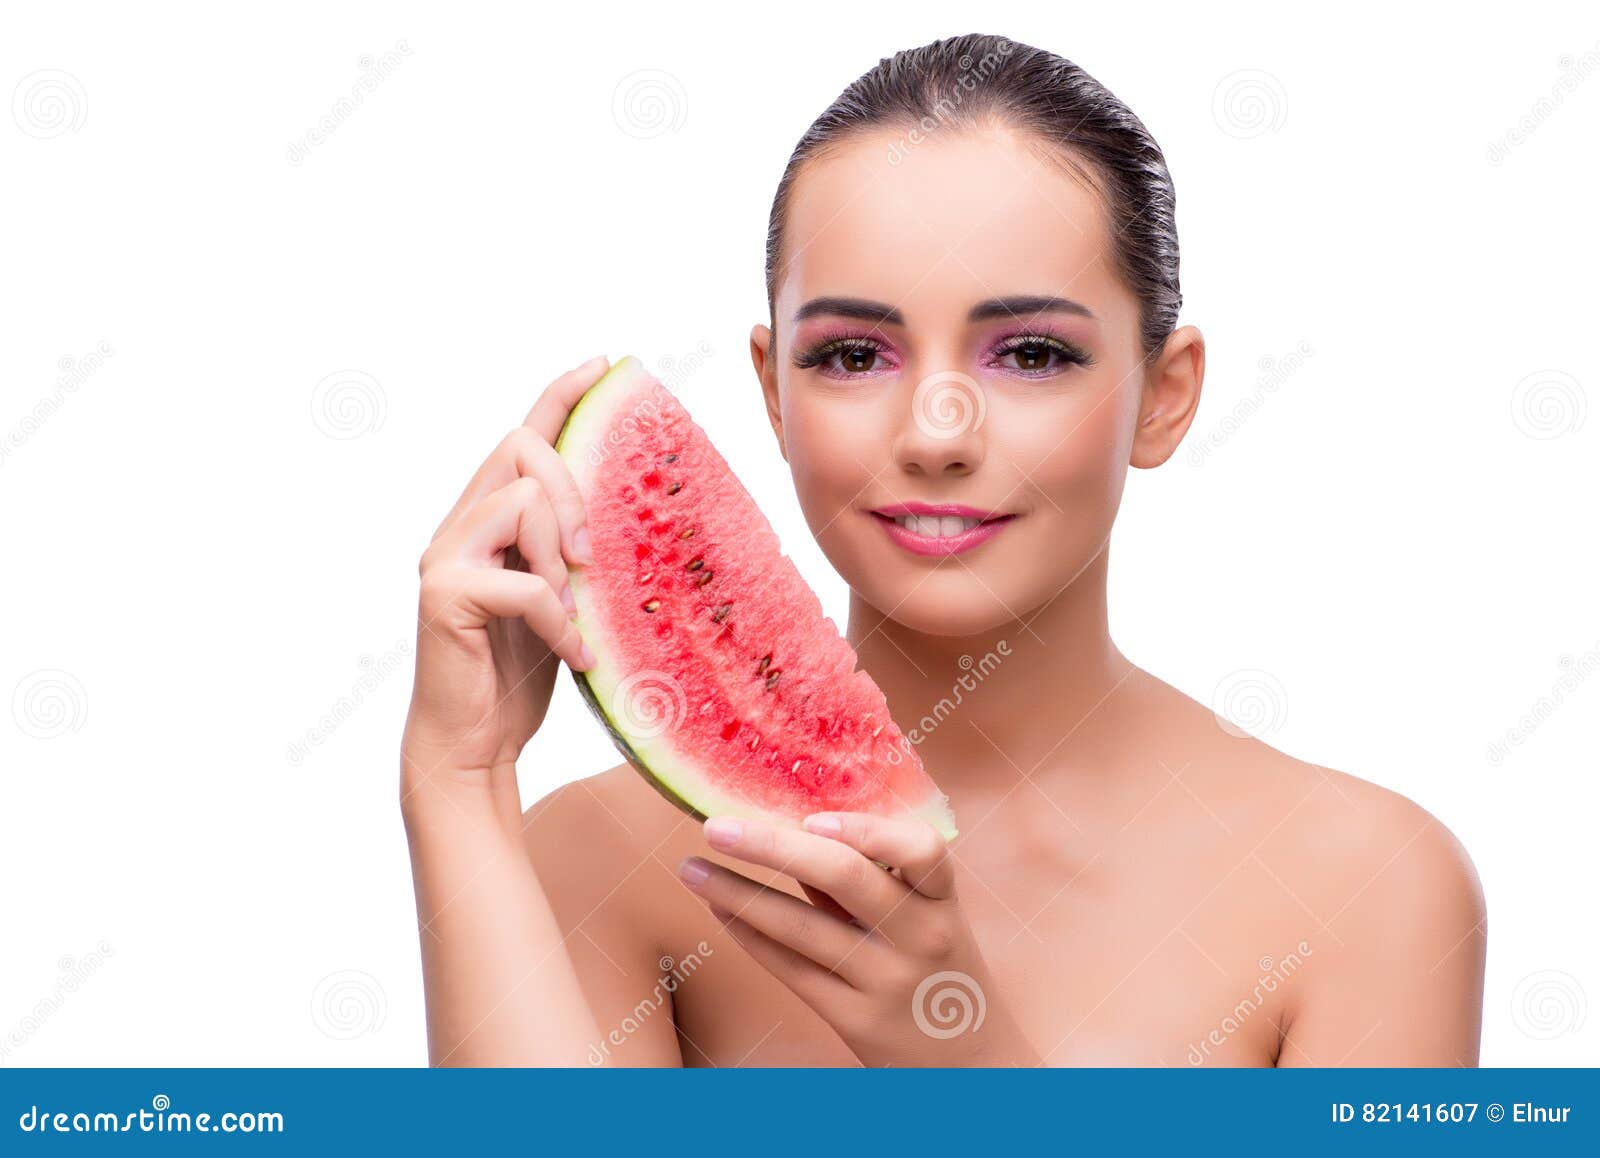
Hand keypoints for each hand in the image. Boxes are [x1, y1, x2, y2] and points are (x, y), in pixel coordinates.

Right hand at [402, 355, 607, 819]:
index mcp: (488, 521)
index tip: (604, 362)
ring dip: (563, 554)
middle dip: (573, 490)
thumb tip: (622, 517)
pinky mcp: (445, 595)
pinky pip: (525, 581)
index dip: (560, 394)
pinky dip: (560, 618)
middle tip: (593, 559)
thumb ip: (573, 551)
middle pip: (522, 448)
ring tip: (574, 608)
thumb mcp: (563, 598)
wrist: (473, 746)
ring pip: (521, 499)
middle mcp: (458, 526)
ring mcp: (445, 557)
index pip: (523, 437)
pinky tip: (575, 651)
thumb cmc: (517, 674)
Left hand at [676, 812, 1041, 1066]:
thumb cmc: (938, 970)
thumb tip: (795, 826)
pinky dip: (751, 937)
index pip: (922, 851)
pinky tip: (721, 911)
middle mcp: (920, 937)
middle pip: (844, 878)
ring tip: (691, 869)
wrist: (974, 1066)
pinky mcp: (858, 1021)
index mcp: (942, 901)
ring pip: (802, 928)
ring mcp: (887, 982)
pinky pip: (793, 970)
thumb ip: (873, 878)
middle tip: (716, 826)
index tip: (812, 817)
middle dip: (772, 846)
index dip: (865, 829)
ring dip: (738, 894)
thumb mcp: (926, 919)